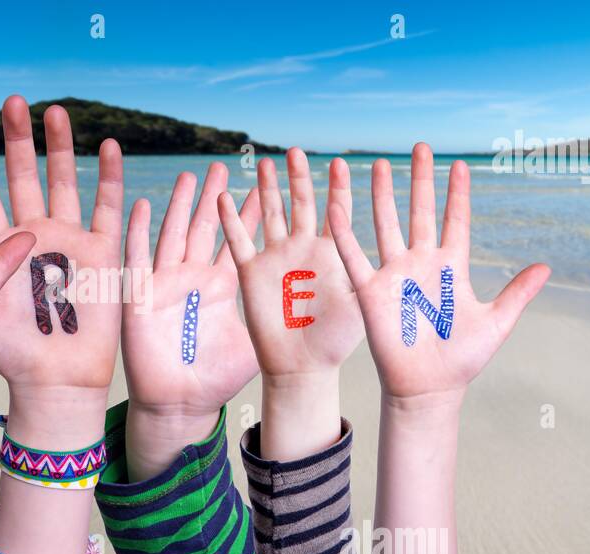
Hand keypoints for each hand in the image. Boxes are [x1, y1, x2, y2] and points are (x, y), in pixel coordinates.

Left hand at [0, 97, 123, 439]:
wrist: (56, 378)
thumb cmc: (11, 351)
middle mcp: (34, 235)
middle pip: (24, 177)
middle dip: (18, 140)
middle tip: (11, 102)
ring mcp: (69, 239)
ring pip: (64, 182)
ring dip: (61, 148)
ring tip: (54, 112)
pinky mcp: (101, 251)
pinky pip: (107, 208)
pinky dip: (109, 178)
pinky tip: (107, 147)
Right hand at [120, 163, 259, 478]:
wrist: (179, 405)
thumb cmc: (217, 379)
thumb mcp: (257, 341)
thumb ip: (279, 319)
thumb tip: (328, 298)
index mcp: (232, 282)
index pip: (251, 235)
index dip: (264, 205)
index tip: (281, 175)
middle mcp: (202, 275)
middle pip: (216, 224)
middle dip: (222, 194)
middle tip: (238, 162)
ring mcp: (172, 282)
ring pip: (179, 232)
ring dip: (185, 204)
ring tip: (194, 176)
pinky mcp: (146, 296)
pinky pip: (141, 258)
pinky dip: (140, 232)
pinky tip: (143, 206)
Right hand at [218, 150, 364, 377]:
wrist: (302, 366)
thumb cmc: (335, 340)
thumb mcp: (356, 300)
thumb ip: (357, 267)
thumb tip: (365, 237)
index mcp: (332, 253)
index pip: (335, 210)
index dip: (337, 186)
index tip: (340, 161)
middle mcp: (302, 250)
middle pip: (300, 203)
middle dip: (298, 177)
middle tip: (296, 151)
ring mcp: (276, 260)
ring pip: (270, 214)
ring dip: (267, 189)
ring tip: (265, 163)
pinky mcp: (252, 274)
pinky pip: (239, 241)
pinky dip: (231, 220)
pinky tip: (224, 197)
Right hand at [328, 143, 549, 403]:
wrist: (427, 388)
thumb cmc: (461, 360)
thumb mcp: (496, 322)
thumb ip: (518, 293)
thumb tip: (547, 267)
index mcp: (452, 268)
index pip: (456, 221)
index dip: (458, 194)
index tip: (460, 165)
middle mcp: (422, 264)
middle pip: (421, 212)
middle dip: (420, 180)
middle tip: (419, 148)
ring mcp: (395, 275)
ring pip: (387, 224)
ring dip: (383, 195)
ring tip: (379, 164)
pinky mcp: (371, 292)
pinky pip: (354, 258)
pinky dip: (346, 234)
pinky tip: (339, 207)